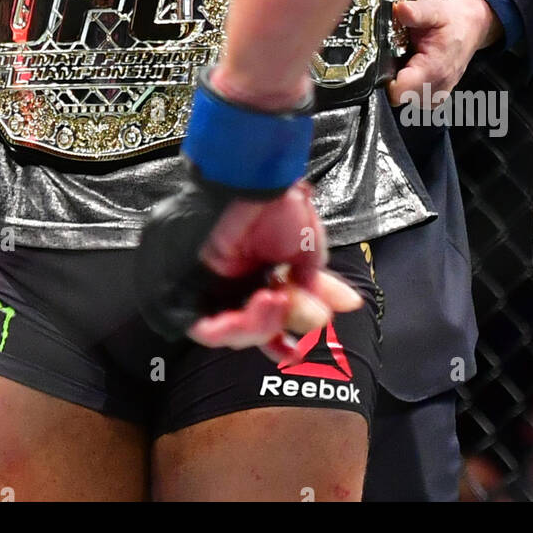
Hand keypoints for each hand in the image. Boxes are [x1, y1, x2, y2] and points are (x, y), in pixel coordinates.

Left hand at [188, 183, 362, 363]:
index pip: (269, 322)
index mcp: (261, 277)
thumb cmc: (279, 205)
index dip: (283, 343)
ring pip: (233, 332)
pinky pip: (207, 326)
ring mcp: (214, 286)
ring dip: (264, 324)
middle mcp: (235, 284)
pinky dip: (237, 326)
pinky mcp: (191, 287)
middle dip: (282, 328)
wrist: (254, 180)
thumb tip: (340, 308)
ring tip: (279, 299)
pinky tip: (262, 305)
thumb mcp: (309, 250)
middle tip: (303, 309)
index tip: (298, 352)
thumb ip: (316, 285)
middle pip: (253, 332)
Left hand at [386, 0, 499, 106]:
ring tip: (406, 59)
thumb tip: (400, 9)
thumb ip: (416, 12)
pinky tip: (411, 67)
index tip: (383, 61)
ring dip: (400, 81)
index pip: (400, 92)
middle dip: (390, 77)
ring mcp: (437, 93)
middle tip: (396, 54)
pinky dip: (409, 84)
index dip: (384, 79)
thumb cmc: (452, 19)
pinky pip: (414, 98)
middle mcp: (437, 87)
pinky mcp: (435, 95)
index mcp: (434, 69)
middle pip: (399, 97)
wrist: (470, 25)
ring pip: (405, 99)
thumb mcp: (433, 8)